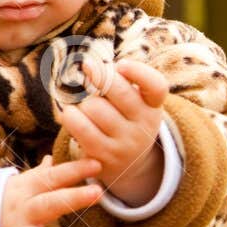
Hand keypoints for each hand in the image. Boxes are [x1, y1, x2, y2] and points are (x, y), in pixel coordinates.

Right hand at [0, 155, 102, 226]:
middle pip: (49, 203)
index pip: (54, 177)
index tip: (98, 164)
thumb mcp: (23, 185)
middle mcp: (22, 212)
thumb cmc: (7, 202)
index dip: (74, 170)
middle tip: (97, 193)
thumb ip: (45, 174)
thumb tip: (58, 156)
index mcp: (28, 191)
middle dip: (72, 198)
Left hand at [56, 59, 168, 205]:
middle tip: (89, 74)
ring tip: (83, 105)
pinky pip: (80, 127)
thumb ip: (120, 82)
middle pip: (118, 91)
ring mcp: (126, 144)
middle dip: (97, 78)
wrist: (128, 162)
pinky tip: (71, 114)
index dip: (139, 72)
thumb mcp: (133, 101)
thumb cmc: (123, 119)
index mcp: (153, 107)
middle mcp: (145, 126)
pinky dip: (70, 116)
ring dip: (82, 101)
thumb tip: (91, 67)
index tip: (121, 65)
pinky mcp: (105, 156)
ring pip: (94, 107)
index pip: (157, 86)